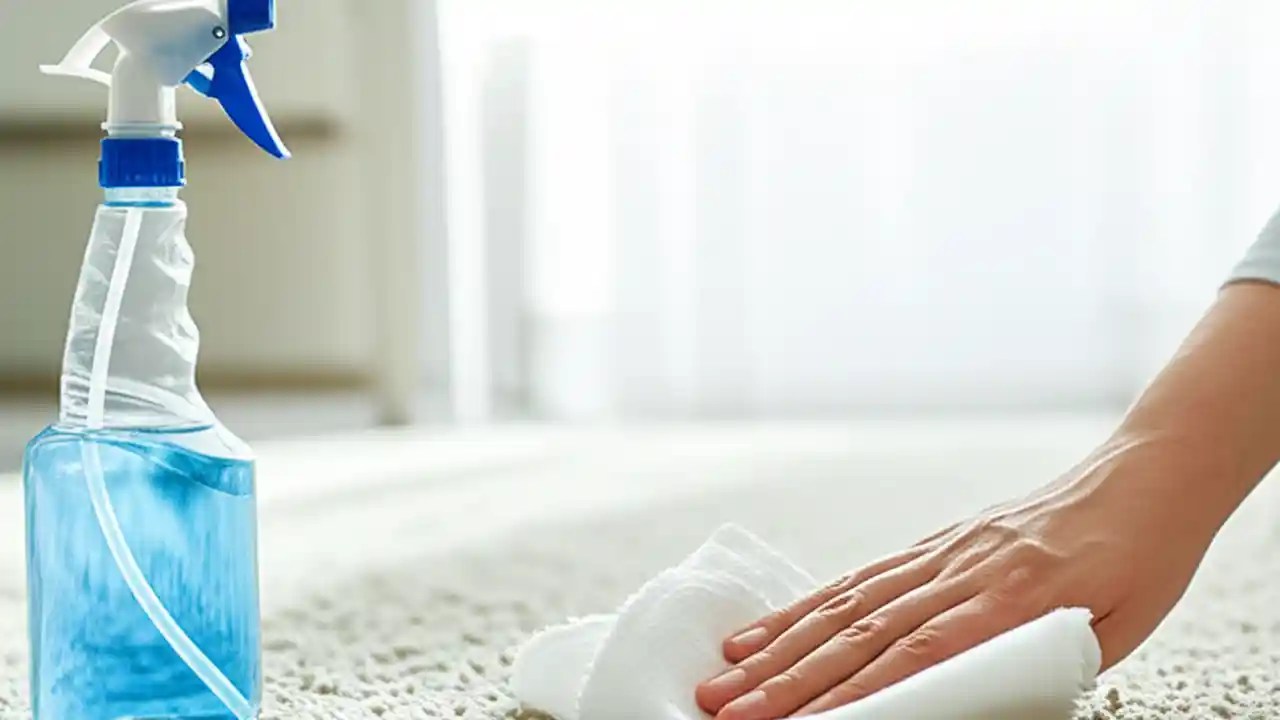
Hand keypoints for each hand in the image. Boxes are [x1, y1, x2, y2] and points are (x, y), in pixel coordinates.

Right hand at [695, 434, 1225, 719]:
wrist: (1143, 479)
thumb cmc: (1140, 561)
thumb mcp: (1113, 631)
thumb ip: (1035, 662)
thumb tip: (967, 696)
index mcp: (1013, 596)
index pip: (915, 656)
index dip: (851, 695)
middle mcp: (964, 570)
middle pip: (861, 630)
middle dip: (788, 677)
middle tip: (731, 708)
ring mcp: (943, 553)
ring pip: (848, 602)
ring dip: (783, 643)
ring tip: (729, 673)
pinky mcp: (934, 543)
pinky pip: (863, 576)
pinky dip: (810, 603)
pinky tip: (772, 626)